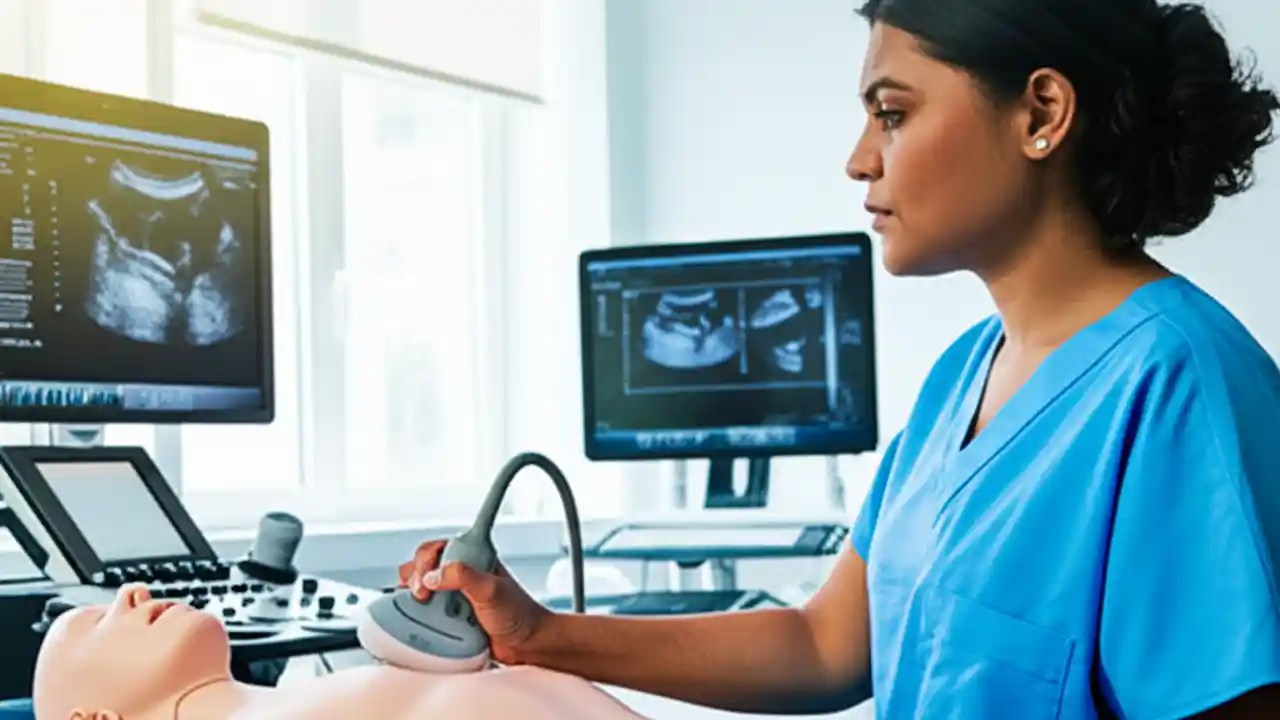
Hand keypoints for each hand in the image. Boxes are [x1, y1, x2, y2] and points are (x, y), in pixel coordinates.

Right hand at [397, 539, 553, 664]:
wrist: (527, 645)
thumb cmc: (519, 614)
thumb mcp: (491, 590)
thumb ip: (463, 576)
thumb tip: (433, 576)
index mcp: (473, 558)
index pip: (438, 548)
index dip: (425, 560)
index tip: (425, 578)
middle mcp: (462, 575)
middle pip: (424, 567)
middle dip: (414, 577)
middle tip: (420, 594)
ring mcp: (455, 596)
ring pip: (423, 590)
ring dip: (415, 598)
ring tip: (421, 607)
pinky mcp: (452, 617)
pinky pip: (428, 613)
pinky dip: (421, 616)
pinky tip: (425, 622)